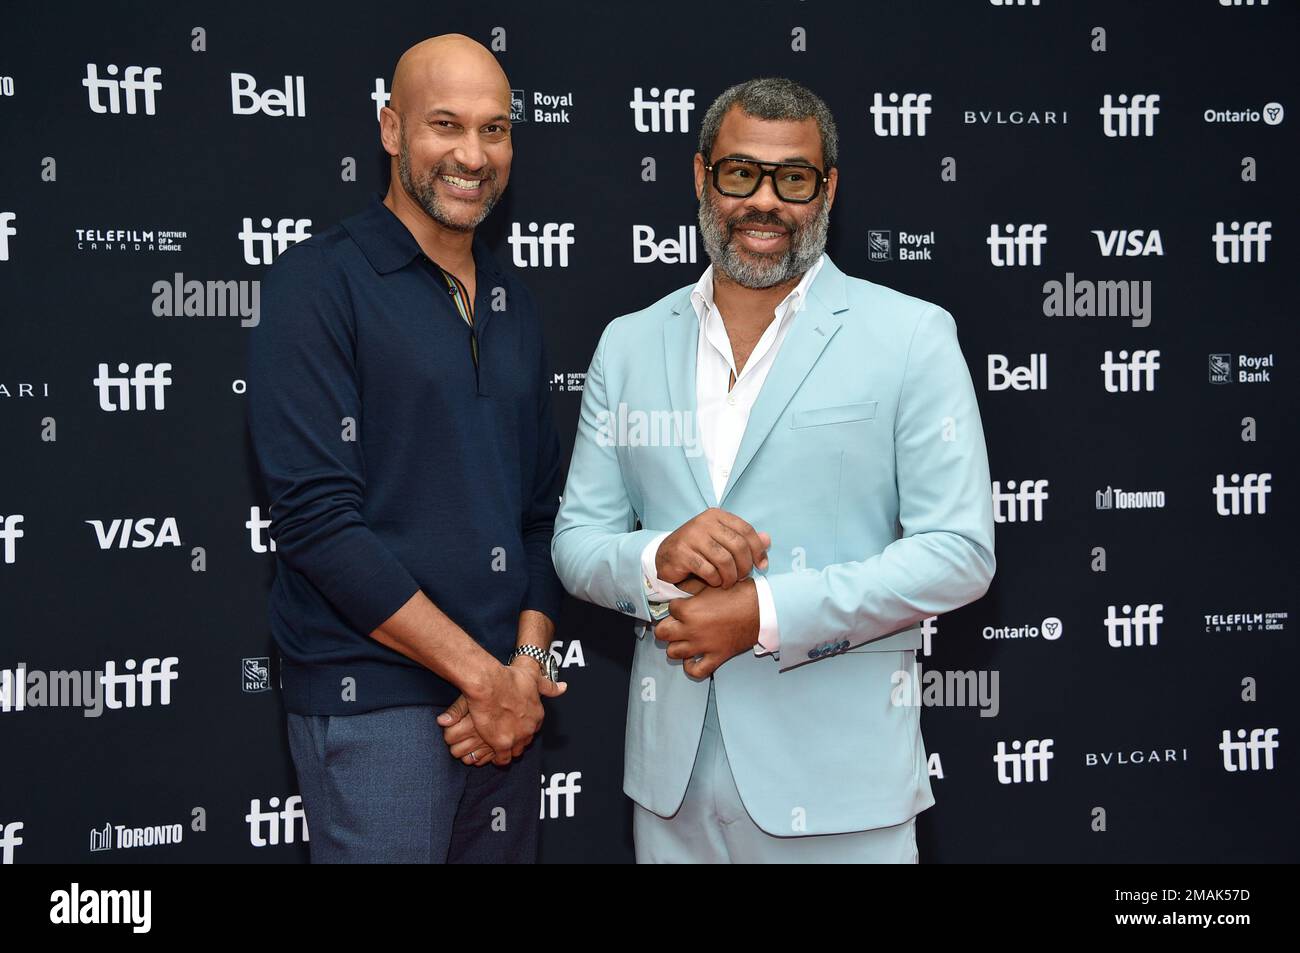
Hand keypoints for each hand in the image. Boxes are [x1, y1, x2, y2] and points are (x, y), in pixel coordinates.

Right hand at [439, 658, 566, 766]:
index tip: (517, 723)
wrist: (489, 684)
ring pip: (516, 751)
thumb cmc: (509, 678)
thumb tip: (563, 687)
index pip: (535, 727)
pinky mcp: (502, 744)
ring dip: (509, 749)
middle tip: (507, 733)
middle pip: (526, 740)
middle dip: (518, 737)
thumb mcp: (534, 677)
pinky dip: (499, 758)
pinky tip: (494, 755)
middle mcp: (530, 728)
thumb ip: (549, 686)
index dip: (525, 725)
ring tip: (500, 745)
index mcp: (537, 713)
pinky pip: (503, 759)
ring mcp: (517, 737)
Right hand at [655, 507, 769, 589]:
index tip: (761, 565)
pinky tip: (714, 582)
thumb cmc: (698, 549)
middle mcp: (704, 522)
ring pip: (725, 560)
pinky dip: (715, 580)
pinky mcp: (682, 553)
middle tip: (742, 577)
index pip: (746, 530)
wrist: (666, 556)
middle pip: (738, 545)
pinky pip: (708, 570)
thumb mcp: (722, 541)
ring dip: (731, 576)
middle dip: (745, 566)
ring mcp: (692, 537)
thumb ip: (744, 540)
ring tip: (729, 582)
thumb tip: (767, 540)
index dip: (758, 549)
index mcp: (717, 515)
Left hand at [655, 578, 759, 678]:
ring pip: (673, 652)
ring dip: (675, 645)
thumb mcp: (711, 585)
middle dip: (666, 626)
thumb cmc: (739, 594)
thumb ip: (692, 588)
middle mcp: (691, 630)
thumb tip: (680, 587)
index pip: (669, 608)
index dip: (675, 606)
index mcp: (688, 610)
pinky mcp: (716, 657)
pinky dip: (690, 667)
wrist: (761, 609)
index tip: (682, 605)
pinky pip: (695, 671)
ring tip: (683, 639)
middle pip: (662, 633)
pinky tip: (692, 658)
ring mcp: (702, 646)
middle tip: (675, 623)